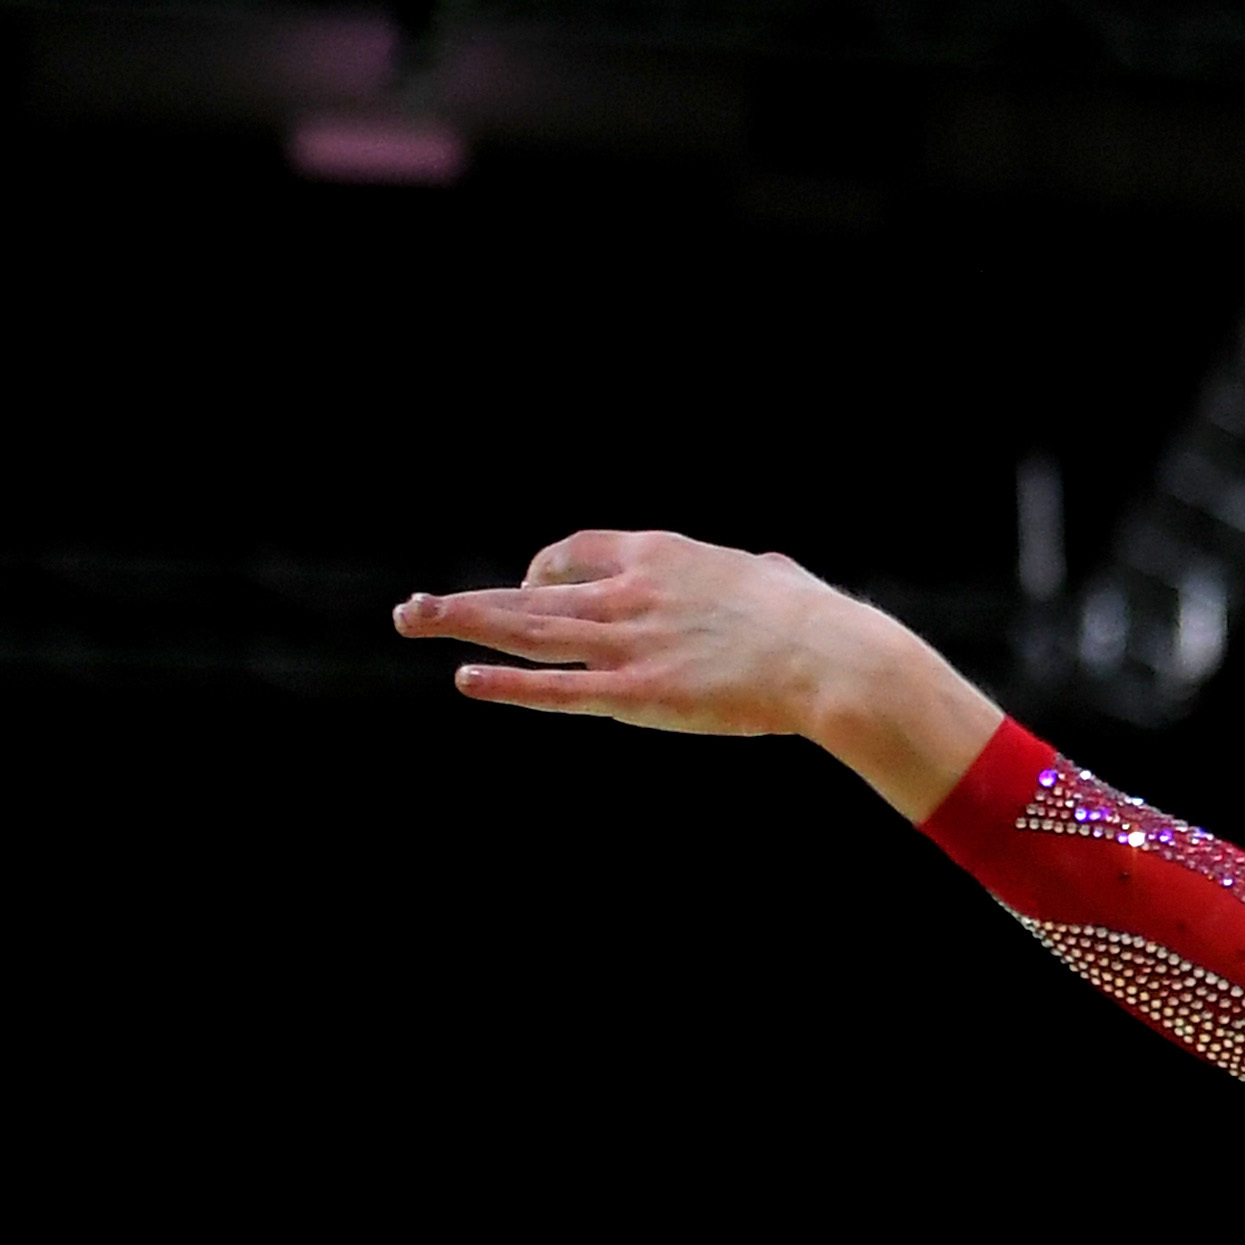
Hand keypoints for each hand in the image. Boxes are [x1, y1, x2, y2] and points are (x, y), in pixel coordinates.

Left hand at [395, 529, 998, 815]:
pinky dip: (509, 686)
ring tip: (413, 622)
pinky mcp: (638, 694)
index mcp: (662, 555)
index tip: (525, 588)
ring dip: (464, 626)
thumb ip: (755, 575)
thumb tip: (771, 571)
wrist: (833, 660)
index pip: (574, 550)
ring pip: (529, 632)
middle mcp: (631, 592)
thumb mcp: (774, 579)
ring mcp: (630, 643)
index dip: (538, 570)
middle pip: (530, 592)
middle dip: (468, 601)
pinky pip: (559, 688)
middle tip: (412, 607)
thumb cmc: (816, 621)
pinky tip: (467, 680)